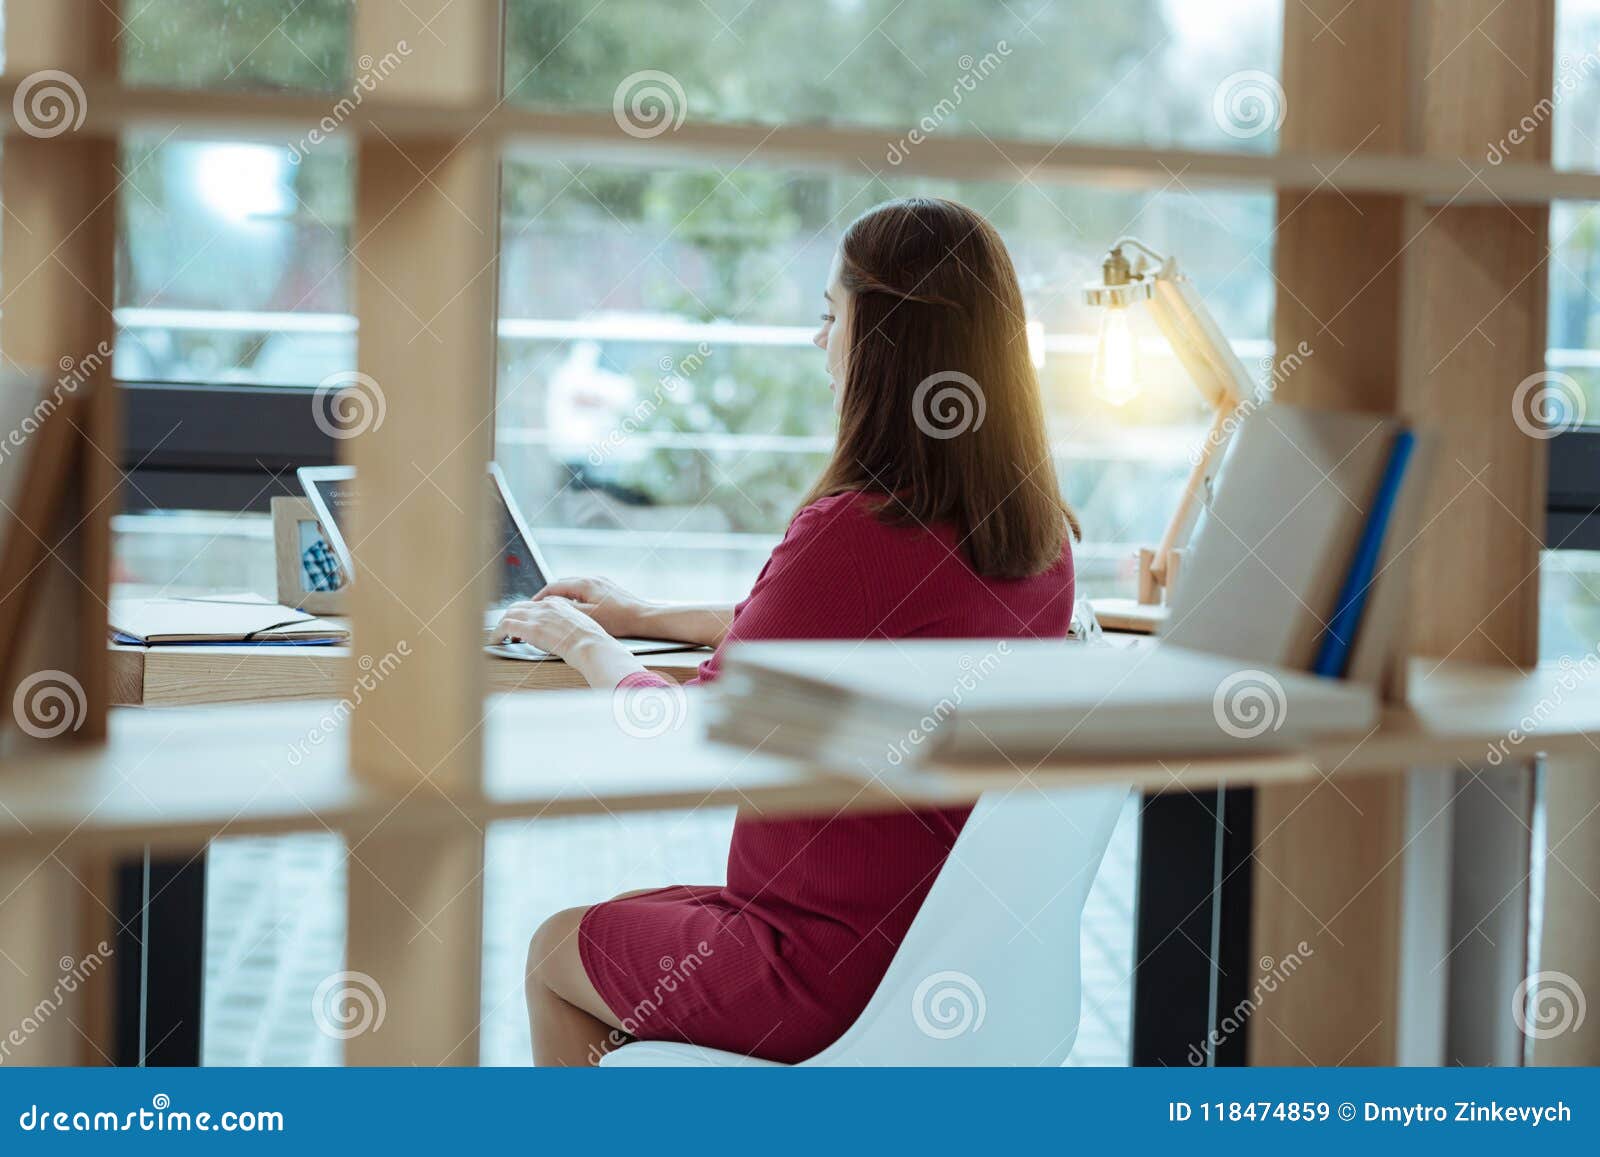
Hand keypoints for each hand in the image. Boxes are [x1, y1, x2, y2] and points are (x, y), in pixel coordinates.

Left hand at [494, 596, 613, 659]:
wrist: (592, 645)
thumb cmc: (591, 641)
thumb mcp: (581, 625)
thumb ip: (566, 624)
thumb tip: (559, 633)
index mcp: (559, 603)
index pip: (533, 604)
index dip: (524, 615)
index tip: (522, 624)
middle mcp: (546, 606)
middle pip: (517, 606)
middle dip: (509, 618)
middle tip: (507, 631)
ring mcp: (537, 616)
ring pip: (508, 615)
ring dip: (501, 626)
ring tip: (499, 637)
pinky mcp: (530, 629)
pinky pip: (504, 627)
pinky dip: (496, 634)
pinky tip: (495, 642)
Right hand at [529, 576, 653, 637]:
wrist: (644, 617)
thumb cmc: (619, 619)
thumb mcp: (588, 616)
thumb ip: (567, 609)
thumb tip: (550, 605)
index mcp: (584, 584)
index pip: (554, 586)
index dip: (540, 597)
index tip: (531, 606)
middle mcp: (592, 579)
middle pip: (563, 584)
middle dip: (550, 595)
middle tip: (540, 607)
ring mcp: (601, 582)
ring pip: (575, 587)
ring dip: (563, 596)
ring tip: (556, 609)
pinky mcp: (608, 588)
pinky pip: (586, 590)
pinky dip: (576, 597)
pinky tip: (578, 608)